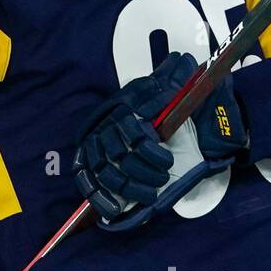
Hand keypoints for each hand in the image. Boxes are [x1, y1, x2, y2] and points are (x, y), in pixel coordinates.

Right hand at [73, 52, 248, 230]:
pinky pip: (89, 183)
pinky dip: (102, 199)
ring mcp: (96, 147)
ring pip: (108, 173)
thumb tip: (182, 60)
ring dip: (132, 187)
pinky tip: (117, 210)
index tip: (168, 161)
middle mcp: (107, 127)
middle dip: (144, 171)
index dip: (150, 151)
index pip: (133, 131)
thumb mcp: (173, 95)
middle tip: (162, 178)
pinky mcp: (88, 165)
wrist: (154, 123)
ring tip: (151, 193)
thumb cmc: (167, 112)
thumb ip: (177, 82)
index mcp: (126, 108)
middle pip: (120, 155)